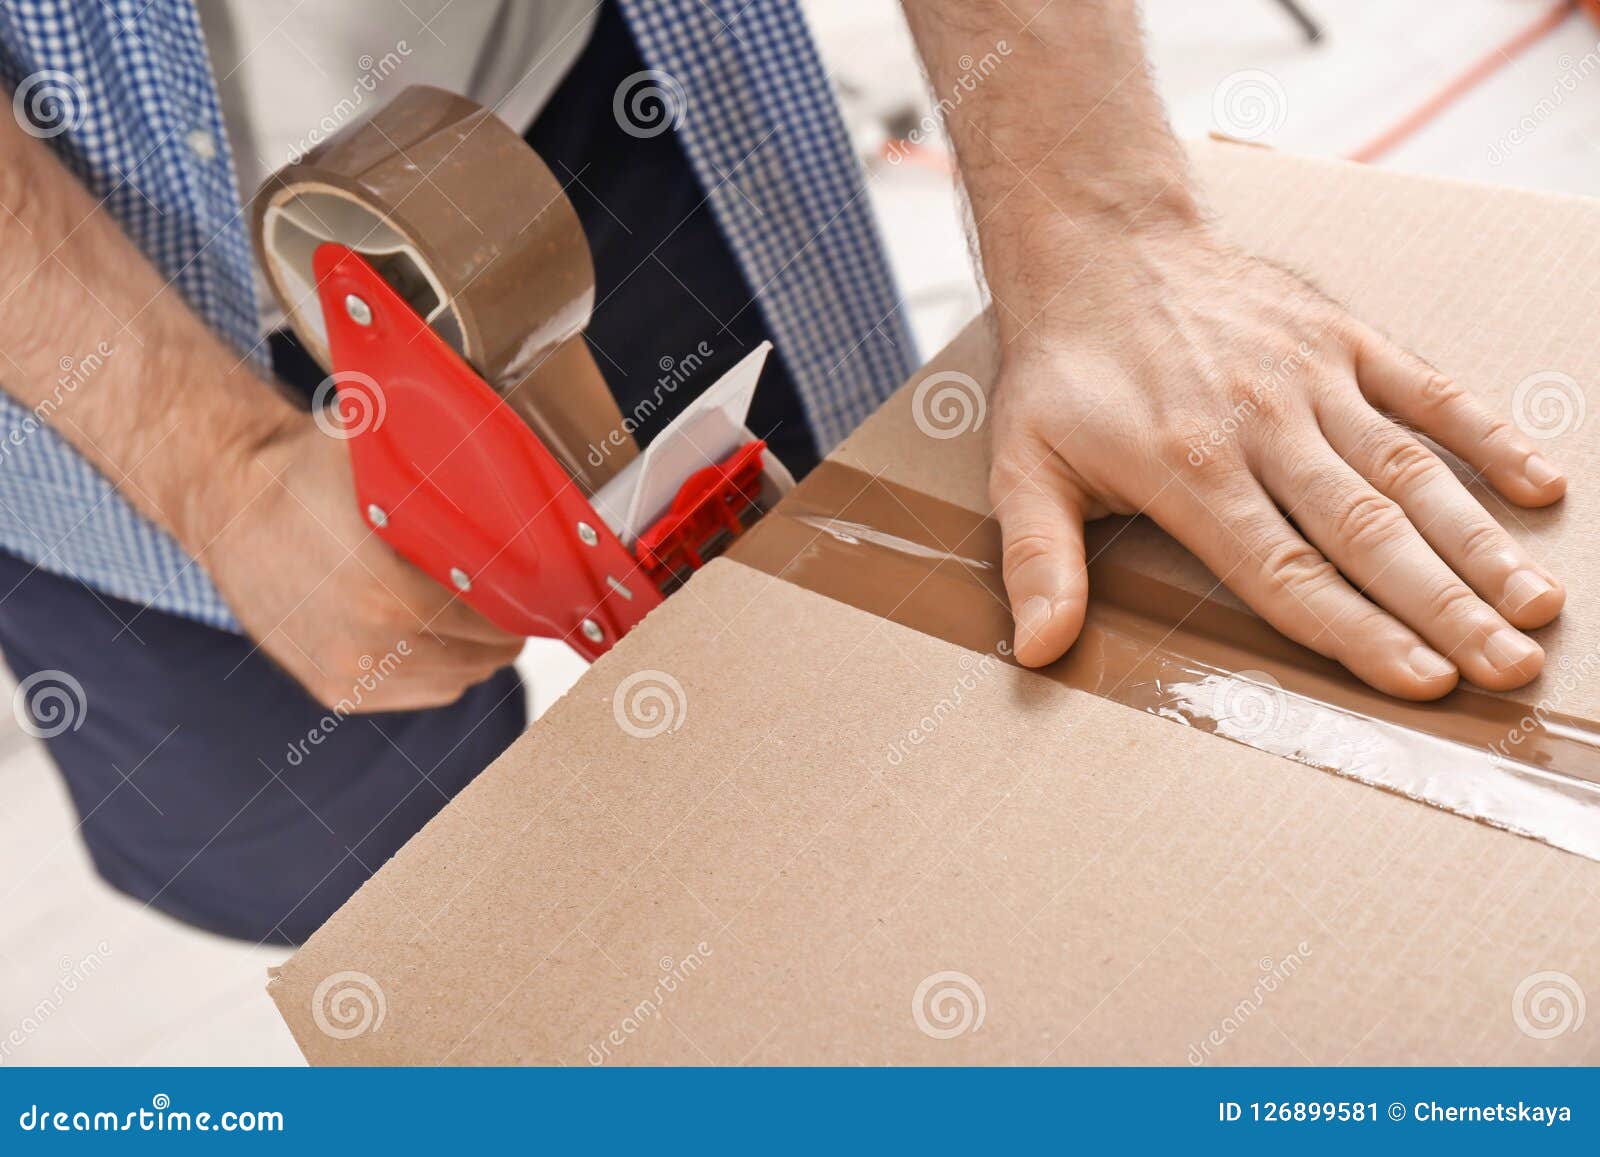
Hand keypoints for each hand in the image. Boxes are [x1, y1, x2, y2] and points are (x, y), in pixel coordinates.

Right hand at [192, 417, 522, 710]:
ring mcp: (350, 675)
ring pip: (459, 678)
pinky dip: (442, 669)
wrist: (229, 501)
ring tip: (475, 609)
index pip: (497, 616)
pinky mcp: (335, 692)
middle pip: (485, 652)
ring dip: (476, 648)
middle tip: (511, 593)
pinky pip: (423, 694)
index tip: (536, 579)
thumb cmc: (309, 470)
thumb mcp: (380, 454)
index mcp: (390, 593)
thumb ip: (446, 468)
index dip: (524, 597)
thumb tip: (513, 470)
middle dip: (505, 622)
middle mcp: (369, 645)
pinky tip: (437, 632)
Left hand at [989, 225, 1565, 699]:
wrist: (1098, 247)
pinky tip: (1542, 484)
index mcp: (1188, 470)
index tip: (1421, 682)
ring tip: (1539, 603)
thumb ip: (1038, 560)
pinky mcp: (1341, 337)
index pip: (1285, 572)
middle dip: (1444, 607)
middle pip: (1366, 533)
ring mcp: (1311, 378)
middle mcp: (1262, 427)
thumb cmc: (1064, 372)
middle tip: (1509, 666)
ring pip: (1410, 469)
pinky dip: (1487, 433)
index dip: (1356, 631)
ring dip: (1478, 540)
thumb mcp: (1023, 467)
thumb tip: (1035, 649)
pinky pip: (1428, 388)